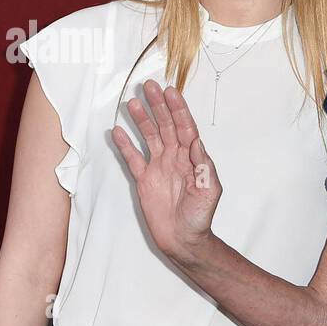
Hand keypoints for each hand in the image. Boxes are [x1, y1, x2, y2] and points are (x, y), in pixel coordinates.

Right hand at [111, 80, 221, 263]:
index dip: (178, 109)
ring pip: (149, 137)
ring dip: (141, 120)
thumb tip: (197, 142)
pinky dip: (125, 145)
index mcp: (192, 158)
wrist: (184, 239)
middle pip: (166, 126)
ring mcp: (159, 167)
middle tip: (149, 86)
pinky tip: (117, 131)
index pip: (185, 127)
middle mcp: (175, 158)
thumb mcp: (209, 191)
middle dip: (158, 106)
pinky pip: (133, 158)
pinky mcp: (144, 179)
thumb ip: (203, 166)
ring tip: (132, 103)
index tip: (170, 92)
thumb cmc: (200, 216)